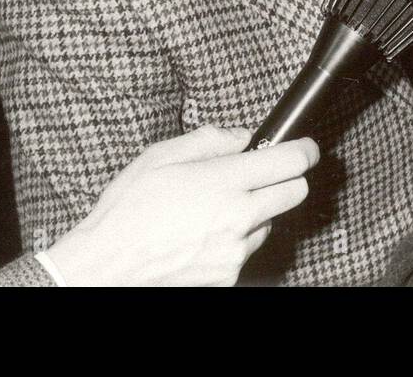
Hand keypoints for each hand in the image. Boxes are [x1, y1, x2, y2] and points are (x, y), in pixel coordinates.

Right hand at [46, 126, 318, 285]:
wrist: (106, 267)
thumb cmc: (127, 210)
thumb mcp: (160, 156)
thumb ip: (209, 140)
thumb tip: (241, 138)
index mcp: (225, 182)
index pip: (291, 161)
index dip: (304, 150)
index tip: (305, 147)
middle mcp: (238, 216)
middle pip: (295, 192)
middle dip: (286, 179)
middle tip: (262, 174)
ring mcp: (236, 250)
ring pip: (270, 222)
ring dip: (256, 212)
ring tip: (215, 210)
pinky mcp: (229, 274)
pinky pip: (247, 249)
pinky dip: (236, 239)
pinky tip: (204, 234)